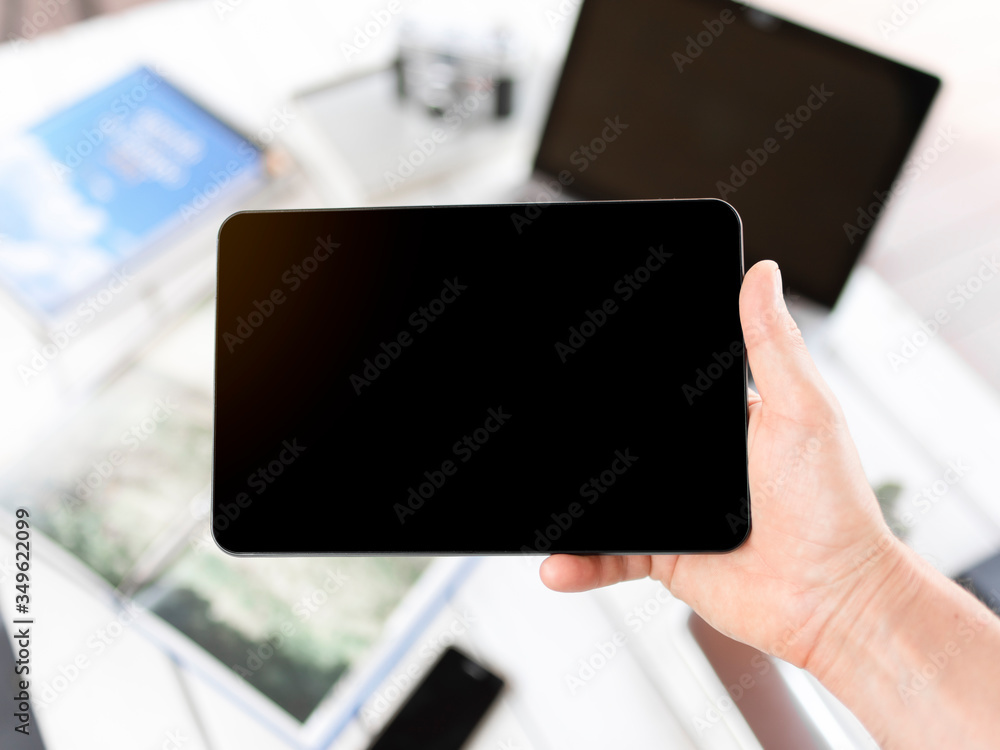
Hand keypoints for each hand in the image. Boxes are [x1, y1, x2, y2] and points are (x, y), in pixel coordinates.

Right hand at [540, 260, 903, 669]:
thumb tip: (761, 274)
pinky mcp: (662, 557)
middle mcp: (694, 464)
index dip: (628, 369)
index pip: (663, 386)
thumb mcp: (801, 408)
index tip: (588, 348)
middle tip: (542, 420)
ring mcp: (676, 510)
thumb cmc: (832, 505)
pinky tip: (556, 560)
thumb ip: (772, 344)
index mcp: (723, 422)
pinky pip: (609, 554)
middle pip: (624, 438)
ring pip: (607, 497)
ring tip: (534, 495)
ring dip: (572, 501)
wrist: (832, 599)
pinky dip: (580, 561)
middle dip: (584, 432)